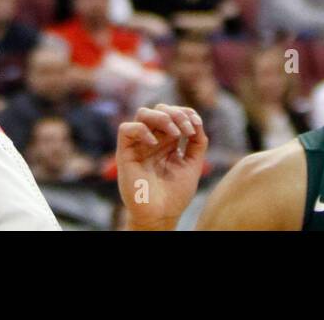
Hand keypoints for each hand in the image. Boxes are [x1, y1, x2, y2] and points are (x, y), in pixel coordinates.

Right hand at [116, 104, 207, 229]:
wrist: (161, 215)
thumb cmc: (175, 194)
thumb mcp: (193, 165)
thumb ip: (198, 143)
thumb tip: (197, 121)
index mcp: (167, 140)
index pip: (173, 113)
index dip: (185, 112)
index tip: (196, 125)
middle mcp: (153, 139)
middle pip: (159, 109)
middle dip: (176, 114)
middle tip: (186, 131)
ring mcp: (139, 145)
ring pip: (143, 113)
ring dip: (161, 117)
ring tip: (174, 133)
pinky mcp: (125, 153)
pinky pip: (126, 129)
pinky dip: (141, 129)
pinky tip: (154, 142)